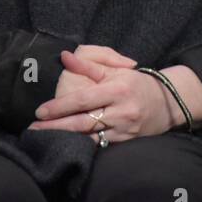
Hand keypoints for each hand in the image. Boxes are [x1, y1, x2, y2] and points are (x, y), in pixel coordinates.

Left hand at [29, 50, 175, 143]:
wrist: (167, 103)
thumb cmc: (136, 84)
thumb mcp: (116, 70)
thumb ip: (88, 65)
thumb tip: (65, 56)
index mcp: (118, 89)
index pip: (83, 100)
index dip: (60, 106)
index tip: (40, 111)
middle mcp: (121, 111)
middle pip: (83, 122)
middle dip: (56, 126)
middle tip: (34, 128)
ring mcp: (124, 129)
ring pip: (89, 137)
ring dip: (65, 138)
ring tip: (45, 137)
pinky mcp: (125, 142)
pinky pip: (100, 145)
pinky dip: (81, 145)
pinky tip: (66, 144)